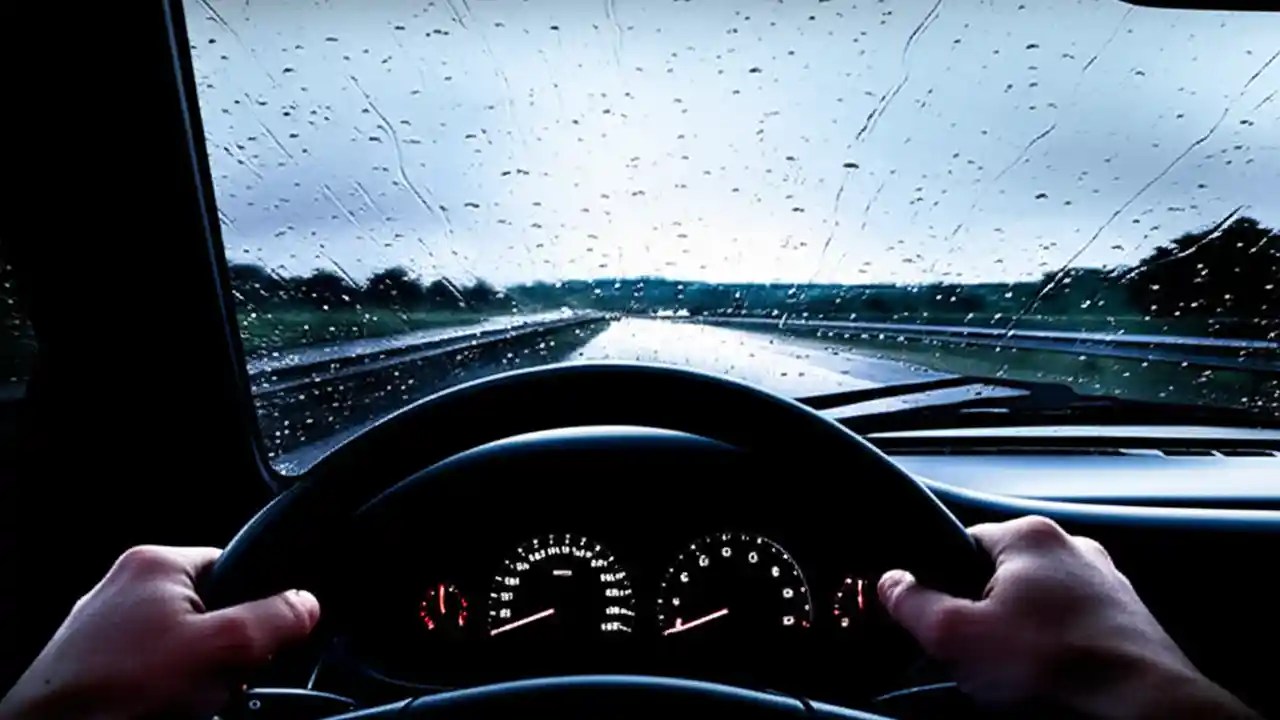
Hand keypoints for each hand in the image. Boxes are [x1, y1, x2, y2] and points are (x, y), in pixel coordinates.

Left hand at [0, 546, 319, 719]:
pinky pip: (153, 672)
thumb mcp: (220, 651)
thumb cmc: (116, 691)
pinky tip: (162, 710)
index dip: (255, 608)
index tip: (254, 643)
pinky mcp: (95, 664)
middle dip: (223, 653)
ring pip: (183, 648)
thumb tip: (307, 605)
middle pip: (212, 613)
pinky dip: (165, 693)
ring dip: (195, 678)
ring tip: (183, 702)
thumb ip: (273, 621)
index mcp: (156, 563)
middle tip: (214, 682)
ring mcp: (106, 627)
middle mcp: (126, 586)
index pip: (235, 567)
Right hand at [878, 516, 1258, 719]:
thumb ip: (911, 603)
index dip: (940, 584)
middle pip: (1000, 580)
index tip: (938, 619)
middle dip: (984, 617)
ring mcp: (1109, 588)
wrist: (1143, 712)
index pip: (961, 542)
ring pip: (1039, 610)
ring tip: (1019, 676)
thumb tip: (891, 584)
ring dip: (1023, 639)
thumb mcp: (955, 637)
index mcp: (1030, 535)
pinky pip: (1073, 634)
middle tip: (979, 657)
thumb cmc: (1058, 669)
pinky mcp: (1129, 626)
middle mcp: (1075, 550)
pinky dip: (1058, 655)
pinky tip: (1051, 684)